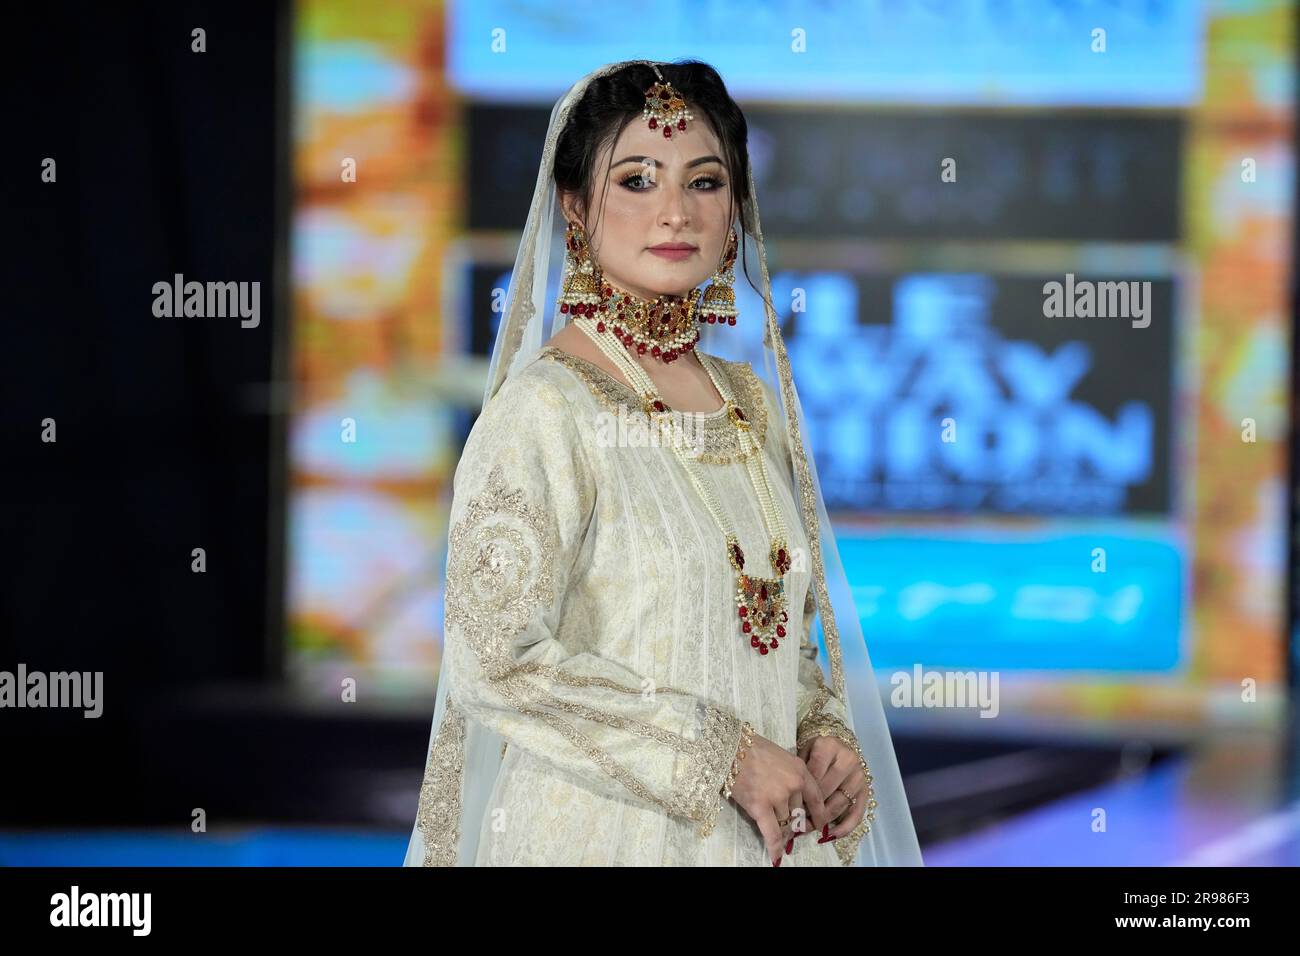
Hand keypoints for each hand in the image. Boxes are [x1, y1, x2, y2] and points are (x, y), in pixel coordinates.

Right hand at [726, 731, 828, 864]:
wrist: (730, 747)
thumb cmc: (753, 748)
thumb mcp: (781, 756)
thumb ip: (791, 775)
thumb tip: (795, 798)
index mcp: (800, 770)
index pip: (816, 798)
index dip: (818, 815)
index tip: (819, 824)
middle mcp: (793, 785)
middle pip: (799, 813)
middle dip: (795, 823)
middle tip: (789, 827)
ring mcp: (778, 796)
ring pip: (784, 822)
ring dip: (780, 829)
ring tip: (775, 831)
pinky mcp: (760, 807)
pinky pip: (772, 833)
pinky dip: (774, 847)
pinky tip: (776, 857)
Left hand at [799, 734, 868, 840]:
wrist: (838, 746)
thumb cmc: (816, 752)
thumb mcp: (804, 752)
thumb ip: (800, 772)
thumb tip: (792, 804)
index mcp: (829, 747)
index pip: (813, 776)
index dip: (801, 794)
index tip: (789, 808)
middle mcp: (848, 759)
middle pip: (826, 791)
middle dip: (810, 809)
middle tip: (796, 821)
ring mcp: (859, 776)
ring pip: (839, 804)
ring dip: (824, 819)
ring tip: (809, 827)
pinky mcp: (866, 790)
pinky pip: (856, 813)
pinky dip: (845, 827)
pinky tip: (832, 835)